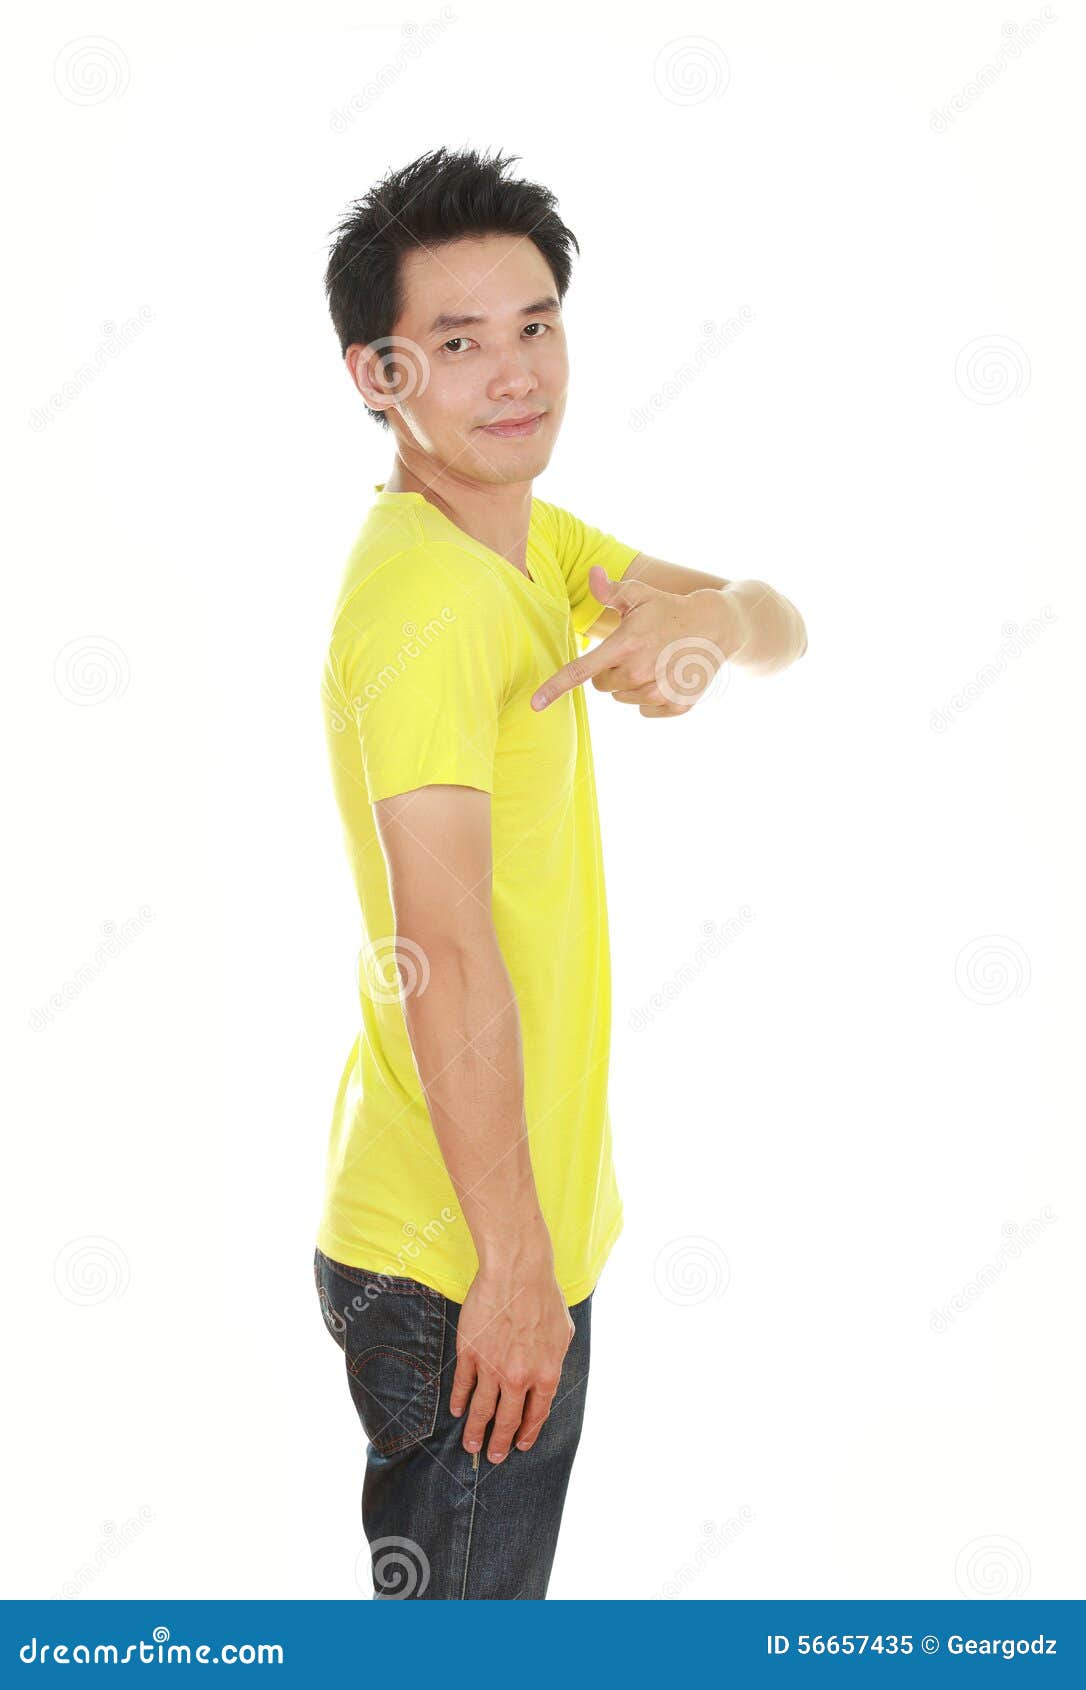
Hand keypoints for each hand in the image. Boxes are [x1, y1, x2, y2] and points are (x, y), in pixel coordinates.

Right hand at [449, 1252, 574, 1461]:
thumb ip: (557, 1358)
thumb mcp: (563, 1332)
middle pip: (508, 1420)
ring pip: (482, 1409)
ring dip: (476, 1431)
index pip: (536, 1415)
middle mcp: (519, 1377)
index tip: (520, 1446)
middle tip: (493, 1456)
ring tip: (471, 1445)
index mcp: (545, 1374)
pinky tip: (459, 1410)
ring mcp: (492, 1367)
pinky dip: (461, 1401)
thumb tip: (547, 1375)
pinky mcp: (470, 1353)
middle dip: (500, 1442)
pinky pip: (464, 1385)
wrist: (517, 1271)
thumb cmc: (544, 1296)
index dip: (527, 1433)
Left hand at [531, 565, 736, 714]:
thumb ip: (610, 590)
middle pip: (602, 686)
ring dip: (631, 684)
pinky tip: (667, 676)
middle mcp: (641, 672)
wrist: (717, 625)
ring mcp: (660, 691)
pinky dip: (651, 698)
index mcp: (626, 645)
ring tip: (654, 661)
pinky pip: (645, 712)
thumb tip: (592, 573)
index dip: (555, 688)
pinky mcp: (676, 705)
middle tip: (632, 652)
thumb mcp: (640, 594)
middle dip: (610, 671)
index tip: (535, 704)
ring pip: (624, 698)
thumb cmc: (669, 608)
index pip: (581, 671)